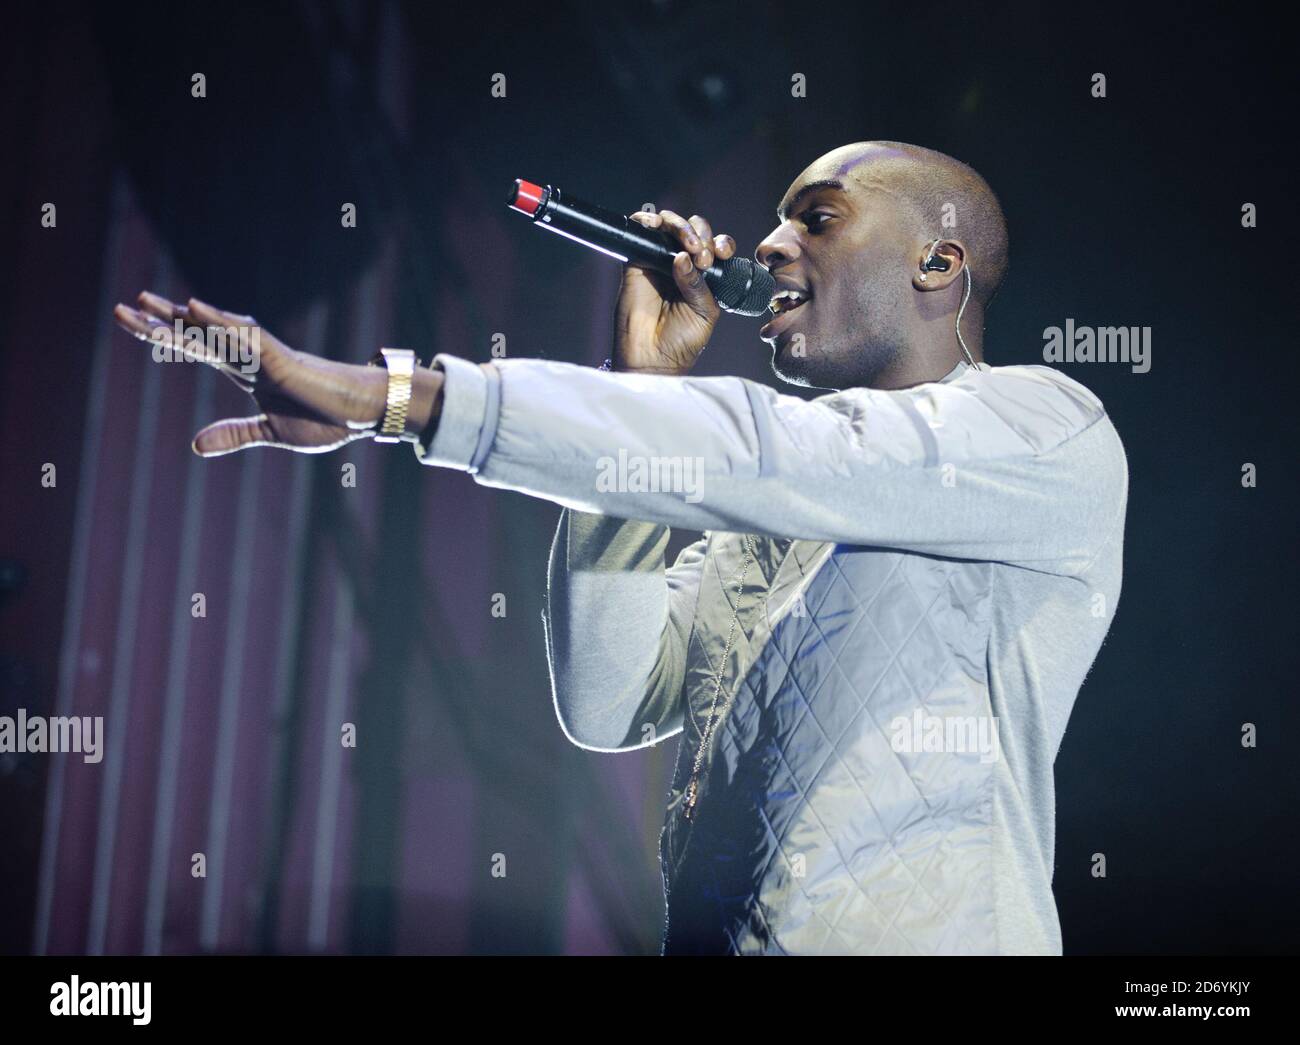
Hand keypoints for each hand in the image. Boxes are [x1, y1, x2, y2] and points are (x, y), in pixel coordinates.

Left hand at [113, 292, 433, 456]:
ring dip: (182, 318)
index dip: (164, 337)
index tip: (133, 324)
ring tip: (147, 302)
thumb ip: (234, 434)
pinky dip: (221, 323)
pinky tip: (195, 309)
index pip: (196, 349)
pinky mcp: (283, 359)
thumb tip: (194, 446)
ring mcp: (266, 355)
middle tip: (124, 308)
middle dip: (161, 322)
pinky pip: (247, 338)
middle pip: (197, 334)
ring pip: (215, 333)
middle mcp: (251, 357)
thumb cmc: (327, 419)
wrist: (365, 414)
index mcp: (247, 373)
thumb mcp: (271, 433)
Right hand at [613, 210, 736, 374]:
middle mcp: (682, 263)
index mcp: (704, 274)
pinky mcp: (636, 260)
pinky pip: (640, 231)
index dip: (720, 243)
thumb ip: (699, 284)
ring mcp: (658, 260)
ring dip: (681, 228)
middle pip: (692, 229)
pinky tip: (656, 226)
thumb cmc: (682, 340)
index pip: (714, 245)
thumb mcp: (705, 312)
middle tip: (702, 258)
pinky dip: (647, 221)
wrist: (653, 358)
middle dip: (701, 236)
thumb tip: (682, 256)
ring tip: (687, 247)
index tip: (721, 254)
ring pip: (669, 225)